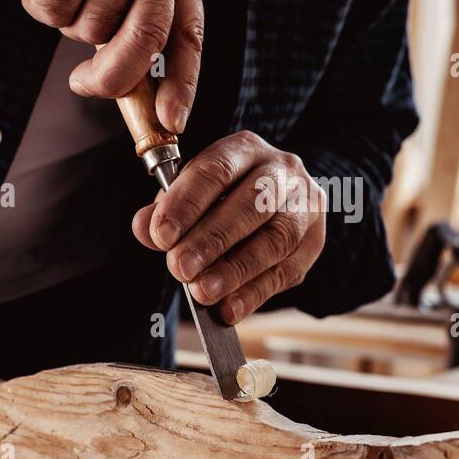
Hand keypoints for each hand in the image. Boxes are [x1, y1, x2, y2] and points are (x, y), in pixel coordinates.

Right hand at [0, 0, 200, 131]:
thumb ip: (134, 24)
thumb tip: (136, 95)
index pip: (188, 34)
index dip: (183, 84)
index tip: (173, 121)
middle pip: (146, 38)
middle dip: (114, 76)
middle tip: (85, 86)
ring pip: (92, 29)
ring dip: (66, 22)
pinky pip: (56, 10)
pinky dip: (40, 4)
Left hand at [132, 131, 326, 322]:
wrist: (278, 199)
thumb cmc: (225, 195)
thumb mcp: (193, 191)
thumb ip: (166, 209)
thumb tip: (145, 228)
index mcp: (246, 149)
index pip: (217, 169)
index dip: (188, 203)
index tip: (162, 235)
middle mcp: (283, 172)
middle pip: (252, 204)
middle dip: (212, 239)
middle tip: (180, 268)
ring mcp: (304, 208)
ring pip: (275, 240)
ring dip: (236, 270)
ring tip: (203, 292)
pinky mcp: (313, 244)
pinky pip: (286, 272)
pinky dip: (255, 294)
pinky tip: (229, 309)